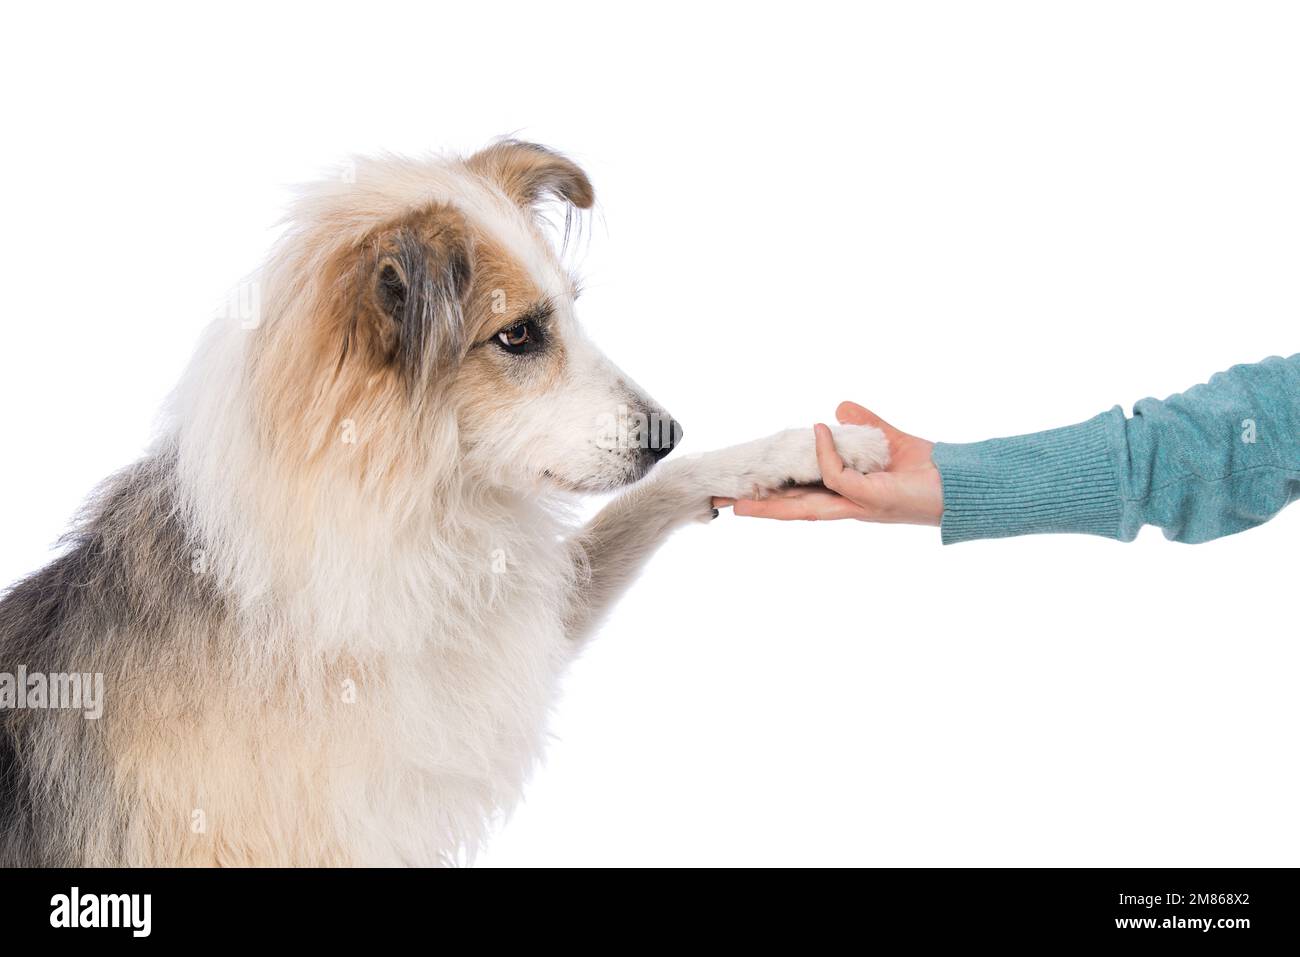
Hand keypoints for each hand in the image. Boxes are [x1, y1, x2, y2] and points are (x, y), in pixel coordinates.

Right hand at [713, 402, 942, 523]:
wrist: (964, 484)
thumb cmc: (933, 470)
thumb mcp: (890, 441)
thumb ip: (863, 426)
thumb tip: (838, 408)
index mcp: (851, 495)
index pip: (804, 496)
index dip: (775, 495)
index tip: (747, 489)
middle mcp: (850, 505)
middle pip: (796, 508)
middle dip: (762, 508)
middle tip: (727, 505)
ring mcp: (859, 504)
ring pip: (805, 505)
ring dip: (772, 503)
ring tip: (742, 498)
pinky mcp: (871, 498)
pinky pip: (837, 475)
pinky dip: (824, 454)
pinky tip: (816, 432)